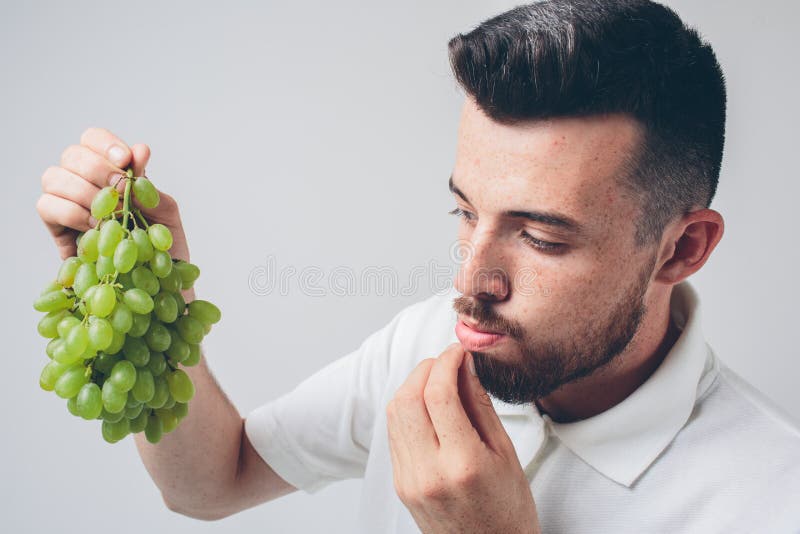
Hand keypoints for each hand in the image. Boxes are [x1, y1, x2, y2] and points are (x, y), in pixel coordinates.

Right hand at [36, 127, 189, 261]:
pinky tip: (95, 228)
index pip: (94, 139)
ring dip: (84, 192)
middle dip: (97, 168)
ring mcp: (66, 202)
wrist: (158, 284)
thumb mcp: (165, 215)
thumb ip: (149, 185)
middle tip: (120, 189)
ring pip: (53, 177)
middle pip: (72, 154)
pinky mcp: (55, 227)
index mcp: (111, 170)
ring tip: (109, 214)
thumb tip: (140, 150)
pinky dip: (72, 213)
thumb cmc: (163, 246)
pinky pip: (47, 206)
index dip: (105, 144)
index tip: (126, 160)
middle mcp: (84, 181)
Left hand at [386, 343, 540, 533]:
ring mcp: (408, 479)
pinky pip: (394, 433)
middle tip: (446, 362)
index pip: (439, 394)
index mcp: (462, 464)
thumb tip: (465, 367)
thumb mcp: (505, 453)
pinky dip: (407, 409)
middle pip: (407, 398)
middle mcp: (428, 472)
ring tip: (438, 381)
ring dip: (413, 386)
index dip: (446, 362)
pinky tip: (428, 407)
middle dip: (425, 369)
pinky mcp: (399, 483)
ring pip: (394, 413)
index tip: (458, 352)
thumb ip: (480, 405)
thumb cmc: (507, 509)